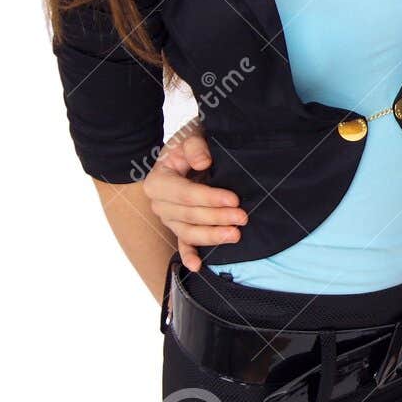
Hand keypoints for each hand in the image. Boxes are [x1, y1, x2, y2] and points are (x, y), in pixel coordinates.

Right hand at [143, 123, 244, 272]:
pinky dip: (189, 256)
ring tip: (235, 235)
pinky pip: (182, 244)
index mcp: (158, 180)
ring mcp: (169, 218)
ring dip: (211, 236)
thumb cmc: (190, 144)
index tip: (233, 199)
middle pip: (188, 215)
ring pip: (188, 232)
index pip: (185, 194)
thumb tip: (203, 162)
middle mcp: (159, 203)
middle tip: (243, 217)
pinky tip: (197, 266)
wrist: (189, 152)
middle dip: (216, 218)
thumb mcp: (191, 135)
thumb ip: (195, 146)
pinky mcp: (179, 226)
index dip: (209, 198)